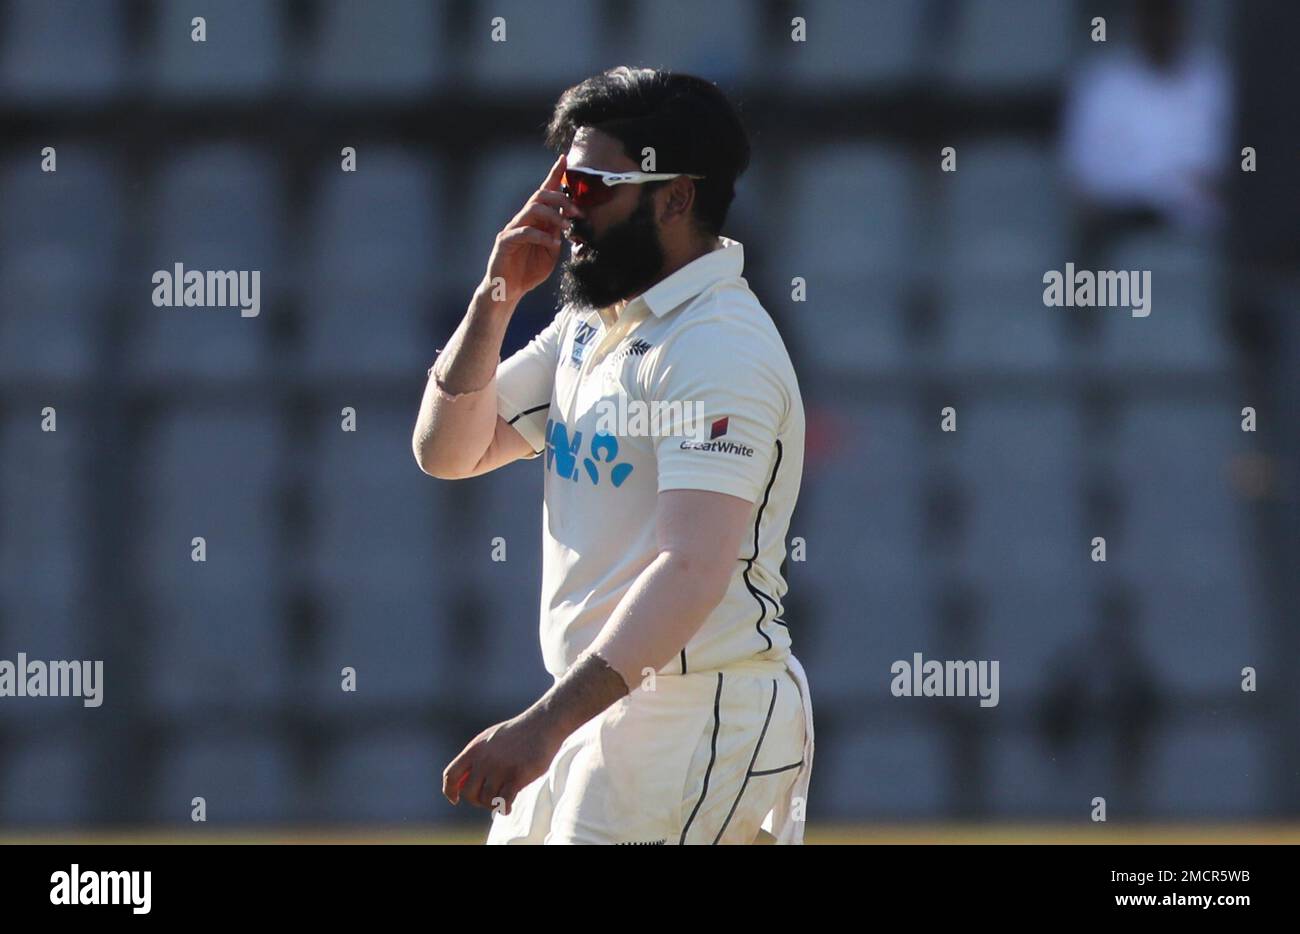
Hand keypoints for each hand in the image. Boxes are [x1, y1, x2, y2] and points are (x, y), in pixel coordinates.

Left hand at [442, 711, 563, 814]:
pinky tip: (508, 807)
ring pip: (486, 799)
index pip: (451, 776)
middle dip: (476, 801)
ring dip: (492, 805)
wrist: (543, 724)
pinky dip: (504, 809)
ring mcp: (500, 768)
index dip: (449, 791)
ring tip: (501, 801)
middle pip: (468, 793)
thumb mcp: (491, 739)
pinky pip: (503, 802)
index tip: (455, 799)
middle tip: (488, 799)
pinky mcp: (517, 776)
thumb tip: (461, 783)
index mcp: (475, 749)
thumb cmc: (518, 733)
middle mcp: (484, 759)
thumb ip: (476, 757)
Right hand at [481, 154, 582, 303]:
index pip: (544, 192)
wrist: (508, 291)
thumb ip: (558, 235)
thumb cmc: (528, 271)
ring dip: (553, 216)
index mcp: (534, 221)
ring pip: (532, 209)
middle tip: (577, 213)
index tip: (564, 158)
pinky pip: (523, 232)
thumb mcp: (550, 252)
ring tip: (566, 229)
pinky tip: (553, 243)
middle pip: (540, 196)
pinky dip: (541, 235)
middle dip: (561, 199)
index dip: (553, 174)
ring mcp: (512, 230)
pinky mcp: (504, 243)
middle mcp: (522, 220)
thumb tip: (571, 220)